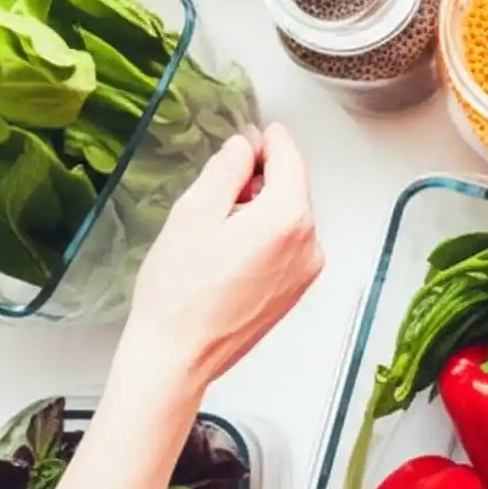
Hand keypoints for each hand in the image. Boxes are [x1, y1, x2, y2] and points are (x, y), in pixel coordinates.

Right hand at [119, 123, 323, 391]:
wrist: (178, 356)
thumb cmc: (180, 293)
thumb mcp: (194, 212)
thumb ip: (226, 170)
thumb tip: (244, 147)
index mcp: (289, 218)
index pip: (290, 159)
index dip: (269, 140)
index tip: (256, 131)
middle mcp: (309, 244)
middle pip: (292, 188)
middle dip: (261, 177)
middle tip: (220, 182)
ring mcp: (306, 270)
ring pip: (289, 217)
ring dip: (260, 208)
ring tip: (216, 225)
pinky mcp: (295, 290)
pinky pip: (287, 245)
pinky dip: (265, 235)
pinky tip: (228, 250)